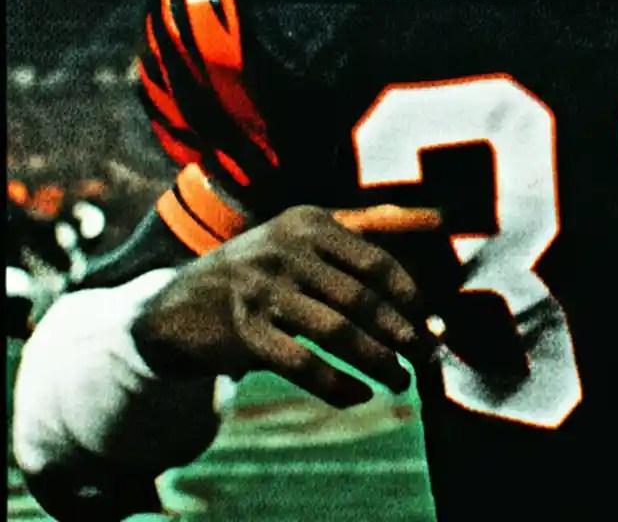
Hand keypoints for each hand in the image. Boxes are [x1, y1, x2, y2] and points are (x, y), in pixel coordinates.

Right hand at [131, 204, 442, 407]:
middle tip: (426, 358)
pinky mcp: (244, 332)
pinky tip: (358, 395)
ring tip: (401, 380)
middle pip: (362, 299)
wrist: (178, 305)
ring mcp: (262, 290)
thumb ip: (366, 231)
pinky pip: (303, 364)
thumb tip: (438, 225)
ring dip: (377, 361)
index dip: (411, 296)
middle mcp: (284, 250)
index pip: (376, 261)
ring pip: (337, 332)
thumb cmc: (263, 272)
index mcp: (308, 223)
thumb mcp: (303, 236)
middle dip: (402, 333)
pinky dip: (336, 385)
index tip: (433, 323)